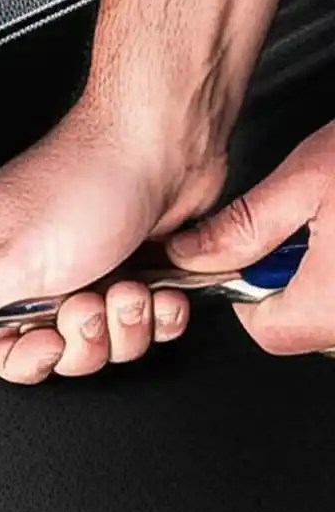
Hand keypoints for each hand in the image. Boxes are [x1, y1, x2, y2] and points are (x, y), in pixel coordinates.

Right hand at [0, 102, 225, 383]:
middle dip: (88, 335)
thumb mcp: (8, 258)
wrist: (165, 139)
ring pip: (107, 341)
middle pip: (59, 352)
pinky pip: (145, 322)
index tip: (51, 336)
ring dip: (129, 321)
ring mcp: (86, 272)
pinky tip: (160, 284)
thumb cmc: (90, 180)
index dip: (31, 355)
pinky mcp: (130, 269)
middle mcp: (36, 273)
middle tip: (93, 295)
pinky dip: (161, 312)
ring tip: (131, 282)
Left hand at [168, 121, 334, 354]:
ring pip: (327, 314)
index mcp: (331, 303)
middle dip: (282, 286)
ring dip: (316, 279)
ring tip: (327, 227)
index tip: (244, 255)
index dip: (244, 292)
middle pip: (299, 327)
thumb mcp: (308, 181)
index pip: (263, 330)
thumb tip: (190, 253)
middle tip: (293, 234)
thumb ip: (243, 225)